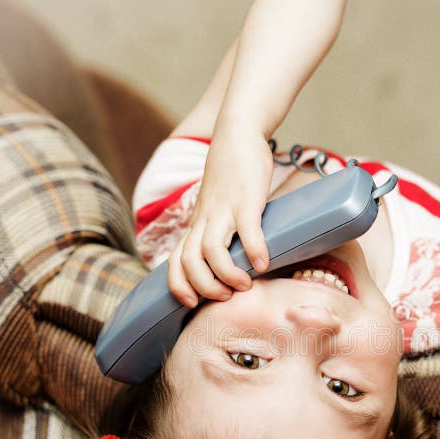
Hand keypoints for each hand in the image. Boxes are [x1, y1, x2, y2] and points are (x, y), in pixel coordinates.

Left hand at [167, 129, 271, 306]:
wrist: (237, 134)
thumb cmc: (230, 175)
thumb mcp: (217, 207)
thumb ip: (220, 231)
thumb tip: (233, 259)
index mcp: (197, 224)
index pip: (175, 262)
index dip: (178, 286)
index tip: (192, 303)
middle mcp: (204, 220)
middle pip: (189, 262)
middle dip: (204, 287)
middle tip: (226, 295)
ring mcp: (223, 210)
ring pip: (211, 251)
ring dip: (227, 275)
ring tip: (245, 284)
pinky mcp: (245, 200)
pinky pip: (246, 230)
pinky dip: (254, 251)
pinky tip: (264, 263)